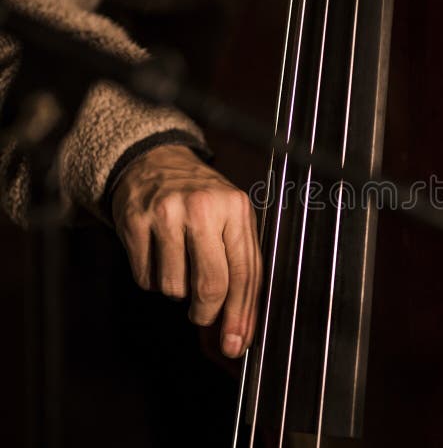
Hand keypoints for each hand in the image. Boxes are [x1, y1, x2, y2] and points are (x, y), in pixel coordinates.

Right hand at [111, 144, 261, 357]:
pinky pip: (145, 278)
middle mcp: (203, 207)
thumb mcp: (232, 220)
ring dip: (177, 290)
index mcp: (236, 209)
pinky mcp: (134, 221)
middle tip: (202, 316)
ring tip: (179, 265)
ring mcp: (166, 213)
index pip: (245, 273)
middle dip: (207, 313)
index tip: (238, 343)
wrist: (157, 162)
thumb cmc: (202, 200)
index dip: (242, 315)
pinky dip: (152, 279)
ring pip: (174, 287)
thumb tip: (240, 329)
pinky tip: (158, 256)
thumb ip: (240, 268)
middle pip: (211, 285)